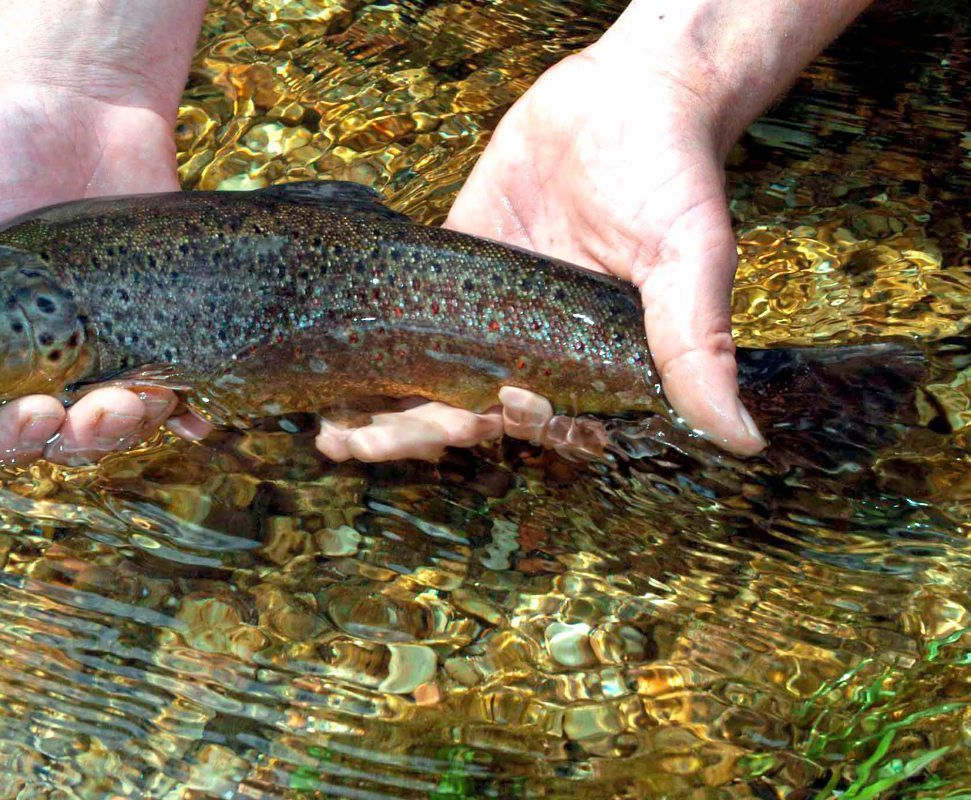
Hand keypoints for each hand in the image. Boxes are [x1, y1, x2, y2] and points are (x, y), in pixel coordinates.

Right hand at [0, 76, 211, 464]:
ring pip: (100, 428)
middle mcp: (23, 364)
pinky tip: (186, 412)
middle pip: (36, 441)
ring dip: (115, 431)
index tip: (18, 411)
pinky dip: (177, 412)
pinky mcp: (147, 333)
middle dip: (53, 439)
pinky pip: (166, 393)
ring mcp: (90, 352)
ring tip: (130, 399)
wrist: (76, 104)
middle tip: (62, 411)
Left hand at [319, 0, 873, 461]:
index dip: (493, 430)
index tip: (463, 425)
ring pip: (428, 372)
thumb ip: (696, 346)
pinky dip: (370, 340)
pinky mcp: (457, 260)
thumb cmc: (674, 177)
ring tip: (328, 434)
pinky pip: (407, 309)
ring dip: (383, 407)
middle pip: (467, 408)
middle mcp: (534, 346)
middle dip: (412, 435)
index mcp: (587, 363)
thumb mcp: (689, 262)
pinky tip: (328, 362)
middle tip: (351, 447)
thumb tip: (739, 437)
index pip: (534, 420)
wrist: (630, 94)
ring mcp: (490, 306)